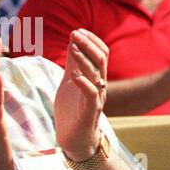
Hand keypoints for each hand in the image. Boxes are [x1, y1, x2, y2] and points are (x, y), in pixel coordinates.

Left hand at [55, 28, 107, 160]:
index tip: (77, 30)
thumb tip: (72, 41)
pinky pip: (90, 95)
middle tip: (75, 33)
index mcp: (95, 77)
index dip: (91, 40)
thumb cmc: (72, 109)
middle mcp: (99, 86)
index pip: (100, 53)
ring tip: (73, 48)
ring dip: (83, 59)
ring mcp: (96, 98)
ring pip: (96, 74)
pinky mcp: (89, 111)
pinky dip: (83, 84)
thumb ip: (72, 63)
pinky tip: (73, 75)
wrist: (73, 139)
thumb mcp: (69, 81)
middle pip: (101, 59)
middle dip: (89, 45)